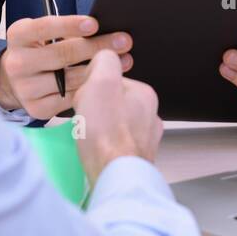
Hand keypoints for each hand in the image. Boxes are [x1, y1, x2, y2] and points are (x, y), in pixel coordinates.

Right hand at [0, 14, 132, 119]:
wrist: (16, 81)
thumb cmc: (40, 50)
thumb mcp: (44, 34)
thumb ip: (67, 31)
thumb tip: (104, 30)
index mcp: (18, 35)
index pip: (44, 28)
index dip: (70, 25)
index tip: (95, 24)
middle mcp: (17, 63)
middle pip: (62, 54)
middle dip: (97, 46)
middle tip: (124, 41)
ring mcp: (25, 88)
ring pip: (69, 79)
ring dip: (100, 71)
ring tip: (125, 61)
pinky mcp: (36, 108)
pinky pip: (70, 98)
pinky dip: (90, 90)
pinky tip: (107, 84)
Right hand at [73, 49, 162, 183]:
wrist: (114, 178)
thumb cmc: (107, 135)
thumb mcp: (100, 83)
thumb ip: (104, 62)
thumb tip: (103, 57)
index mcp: (144, 94)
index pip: (113, 79)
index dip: (92, 85)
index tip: (86, 95)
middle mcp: (150, 117)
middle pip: (113, 102)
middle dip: (96, 108)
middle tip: (86, 118)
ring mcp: (144, 141)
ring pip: (114, 125)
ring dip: (99, 128)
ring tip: (89, 137)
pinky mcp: (135, 160)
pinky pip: (114, 146)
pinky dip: (103, 147)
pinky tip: (95, 151)